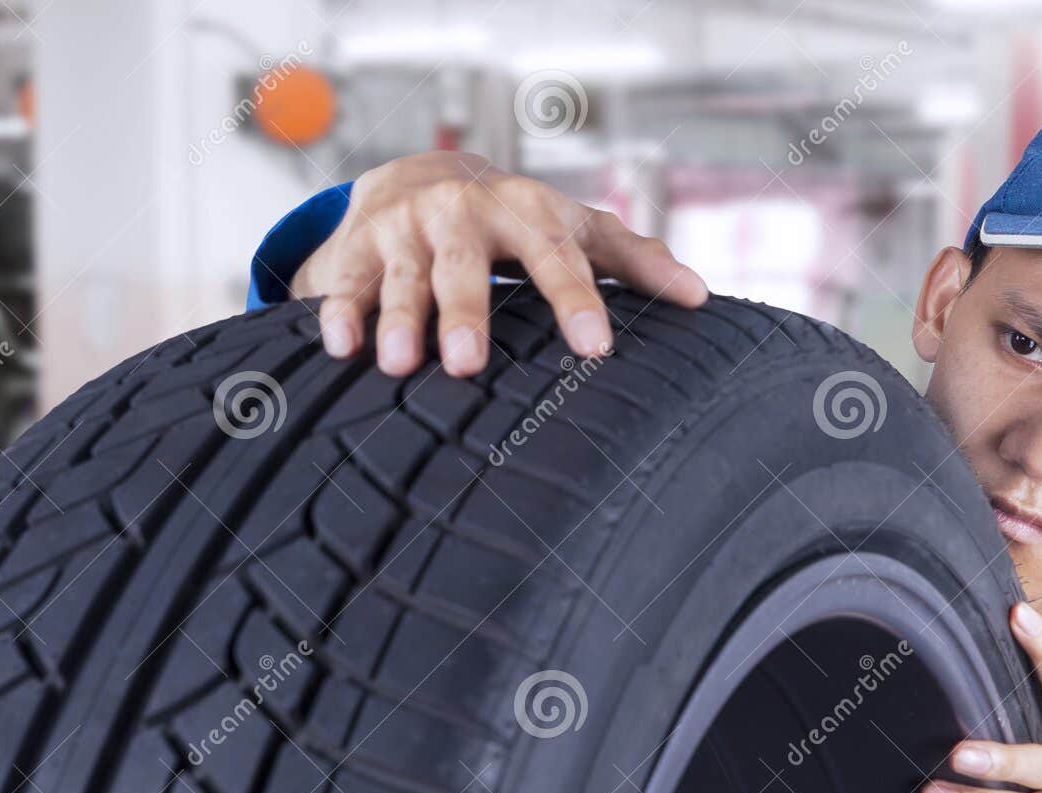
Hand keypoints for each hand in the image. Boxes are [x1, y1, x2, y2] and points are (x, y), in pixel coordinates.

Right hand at [291, 151, 709, 376]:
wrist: (421, 180)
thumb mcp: (578, 230)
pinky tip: (342, 346)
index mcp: (529, 213)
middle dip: (467, 311)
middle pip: (467, 266)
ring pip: (405, 276)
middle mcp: (465, 214)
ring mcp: (409, 229)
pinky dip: (341, 311)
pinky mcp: (361, 247)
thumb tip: (699, 297)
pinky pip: (349, 282)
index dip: (577, 304)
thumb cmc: (519, 221)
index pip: (558, 260)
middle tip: (471, 364)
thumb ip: (636, 261)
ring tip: (399, 365)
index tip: (595, 350)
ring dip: (400, 318)